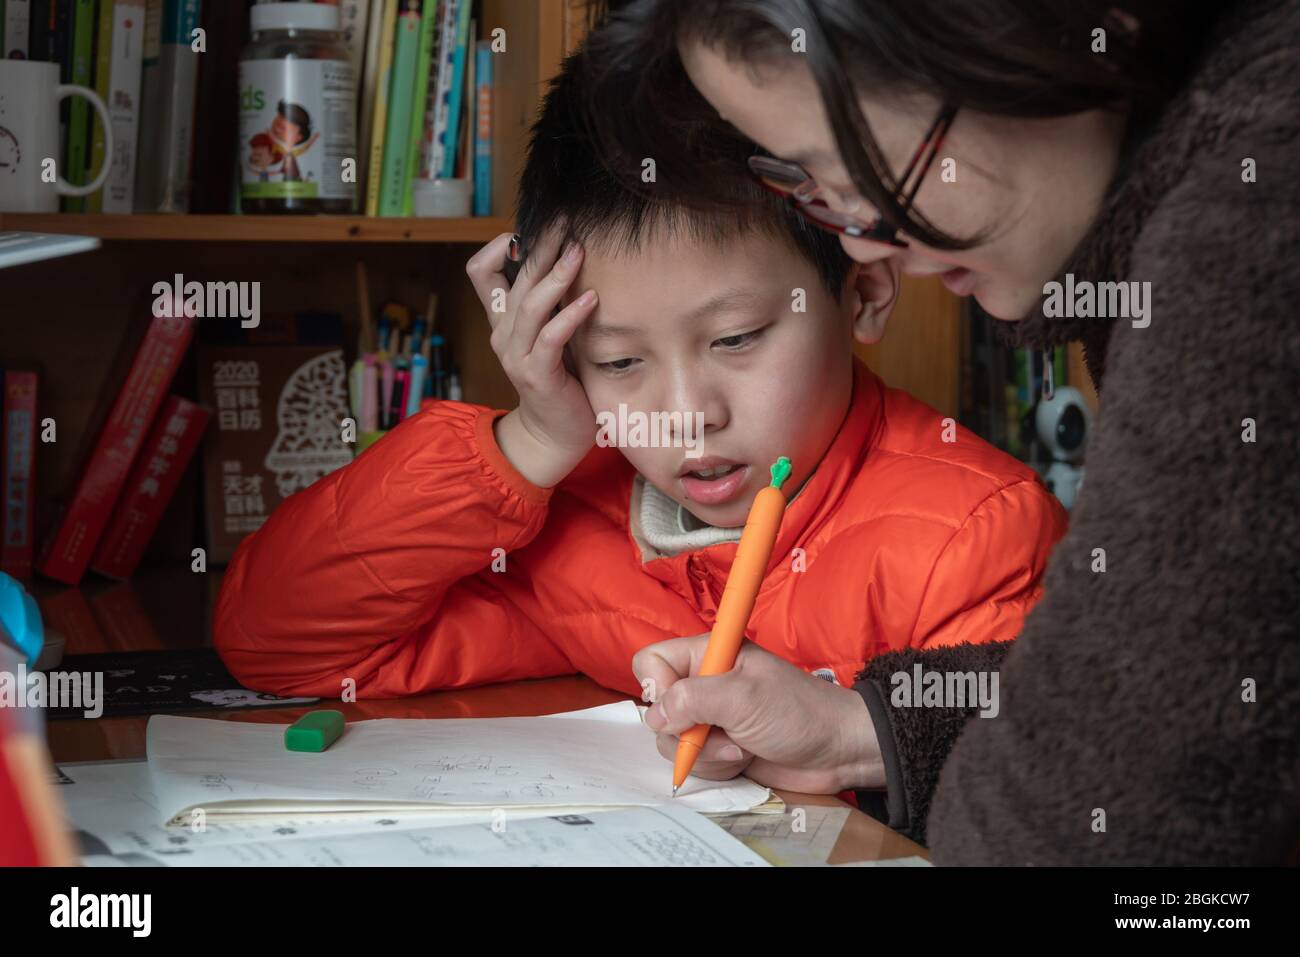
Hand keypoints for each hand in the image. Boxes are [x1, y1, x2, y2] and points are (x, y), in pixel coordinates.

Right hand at [465, 231, 599, 486]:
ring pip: (529, 305)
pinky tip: (591, 299)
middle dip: (542, 246)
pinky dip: (570, 315)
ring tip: (579, 252)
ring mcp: (516, 355)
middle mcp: (503, 334)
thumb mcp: (550, 334)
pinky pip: (550, 338)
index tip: (532, 227)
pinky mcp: (536, 374)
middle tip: (568, 221)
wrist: (555, 434)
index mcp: (503, 321)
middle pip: (513, 279)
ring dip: (556, 275)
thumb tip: (572, 255)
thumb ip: (551, 304)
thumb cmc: (562, 378)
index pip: (480, 272)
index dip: (498, 246)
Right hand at [633, 636, 885, 793]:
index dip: (657, 686)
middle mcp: (703, 683)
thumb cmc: (797, 712)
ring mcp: (709, 718)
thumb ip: (691, 700)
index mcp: (708, 654)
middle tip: (723, 731)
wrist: (837, 751)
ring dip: (704, 753)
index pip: (651, 662)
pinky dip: (715, 766)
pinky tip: (745, 759)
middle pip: (656, 708)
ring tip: (742, 748)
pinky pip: (692, 761)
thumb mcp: (742, 698)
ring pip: (671, 740)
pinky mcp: (718, 747)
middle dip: (686, 730)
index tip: (681, 706)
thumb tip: (655, 716)